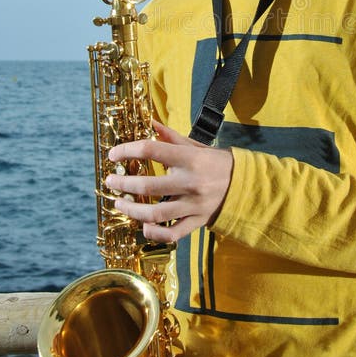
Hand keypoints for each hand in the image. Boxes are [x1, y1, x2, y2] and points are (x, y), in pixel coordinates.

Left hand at [105, 121, 233, 241]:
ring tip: (119, 203)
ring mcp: (193, 205)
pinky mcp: (197, 222)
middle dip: (122, 184)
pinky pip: (171, 233)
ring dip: (131, 210)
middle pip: (147, 186)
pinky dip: (154, 233)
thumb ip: (171, 136)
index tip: (114, 154)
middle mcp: (190, 182)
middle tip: (110, 181)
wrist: (244, 185)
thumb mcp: (195, 146)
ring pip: (155, 214)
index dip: (127, 150)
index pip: (151, 150)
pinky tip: (143, 226)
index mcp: (189, 158)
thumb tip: (149, 122)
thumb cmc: (216, 162)